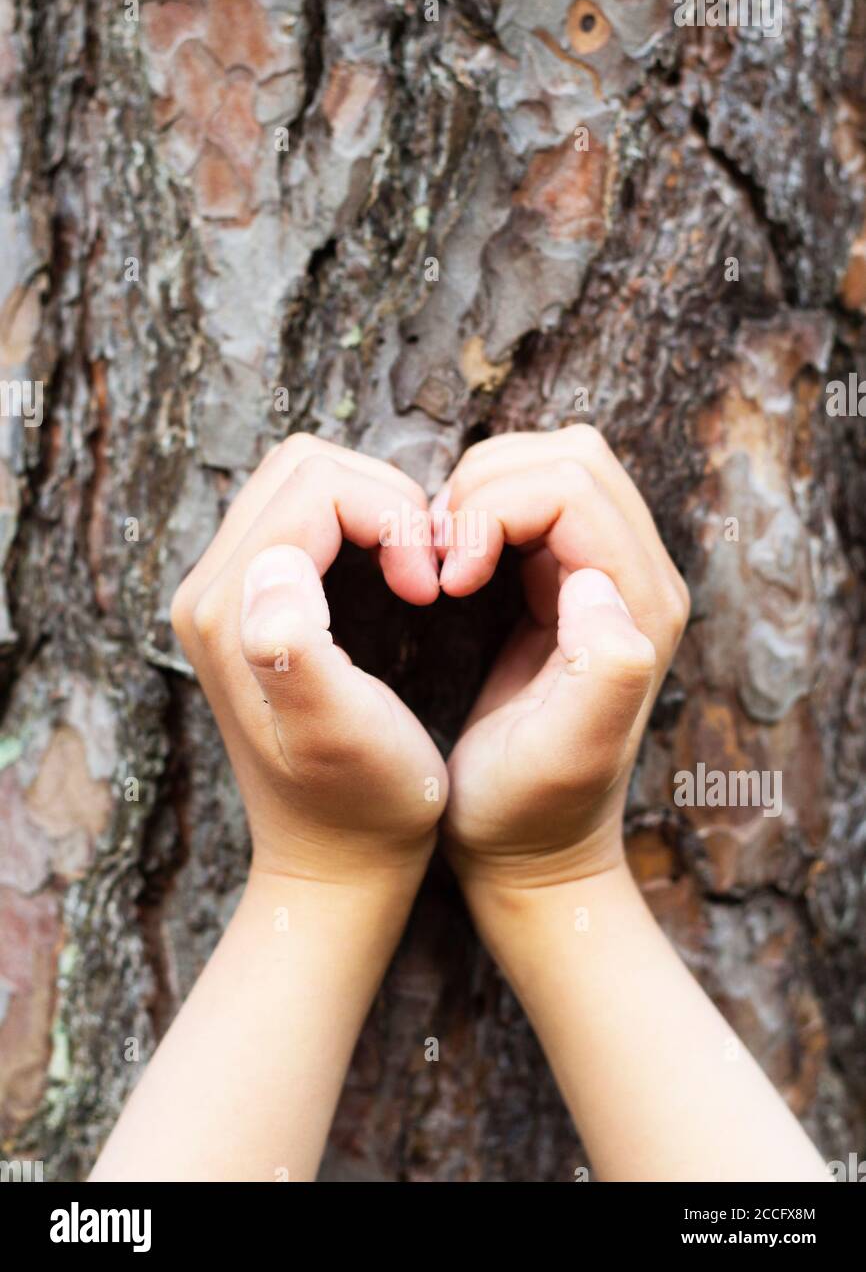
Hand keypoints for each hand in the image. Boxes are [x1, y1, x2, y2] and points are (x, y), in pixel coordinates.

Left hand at [170, 435, 446, 882]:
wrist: (336, 862)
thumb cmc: (362, 806)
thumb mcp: (338, 735)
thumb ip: (293, 645)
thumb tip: (273, 564)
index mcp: (230, 608)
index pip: (314, 484)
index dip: (390, 513)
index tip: (429, 582)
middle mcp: (212, 589)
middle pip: (304, 468)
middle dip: (384, 499)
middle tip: (427, 572)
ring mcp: (229, 594)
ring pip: (306, 484)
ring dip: (376, 509)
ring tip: (416, 572)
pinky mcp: (254, 602)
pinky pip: (307, 518)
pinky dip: (362, 526)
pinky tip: (395, 577)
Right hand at [435, 425, 689, 887]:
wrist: (529, 850)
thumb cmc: (528, 809)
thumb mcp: (567, 755)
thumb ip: (604, 668)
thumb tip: (594, 582)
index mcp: (638, 606)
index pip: (573, 484)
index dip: (496, 506)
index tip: (451, 576)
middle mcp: (635, 579)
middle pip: (569, 455)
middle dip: (487, 484)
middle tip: (441, 558)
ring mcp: (605, 577)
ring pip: (549, 465)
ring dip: (481, 492)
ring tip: (443, 561)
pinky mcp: (570, 583)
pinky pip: (531, 500)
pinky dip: (481, 510)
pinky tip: (454, 565)